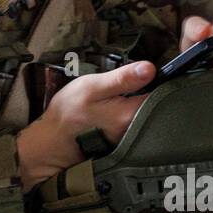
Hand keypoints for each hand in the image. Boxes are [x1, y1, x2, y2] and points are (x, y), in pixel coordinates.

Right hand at [16, 61, 156, 191]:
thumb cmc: (68, 114)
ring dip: (140, 103)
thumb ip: (122, 78)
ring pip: (147, 115)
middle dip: (150, 92)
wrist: (51, 143)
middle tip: (134, 81)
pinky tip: (118, 110)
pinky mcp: (123, 144)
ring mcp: (131, 139)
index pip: (161, 94)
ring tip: (125, 95)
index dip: (160, 79)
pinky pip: (137, 125)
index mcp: (131, 114)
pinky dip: (132, 115)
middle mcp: (136, 130)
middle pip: (156, 106)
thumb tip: (150, 69)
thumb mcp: (91, 87)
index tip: (151, 72)